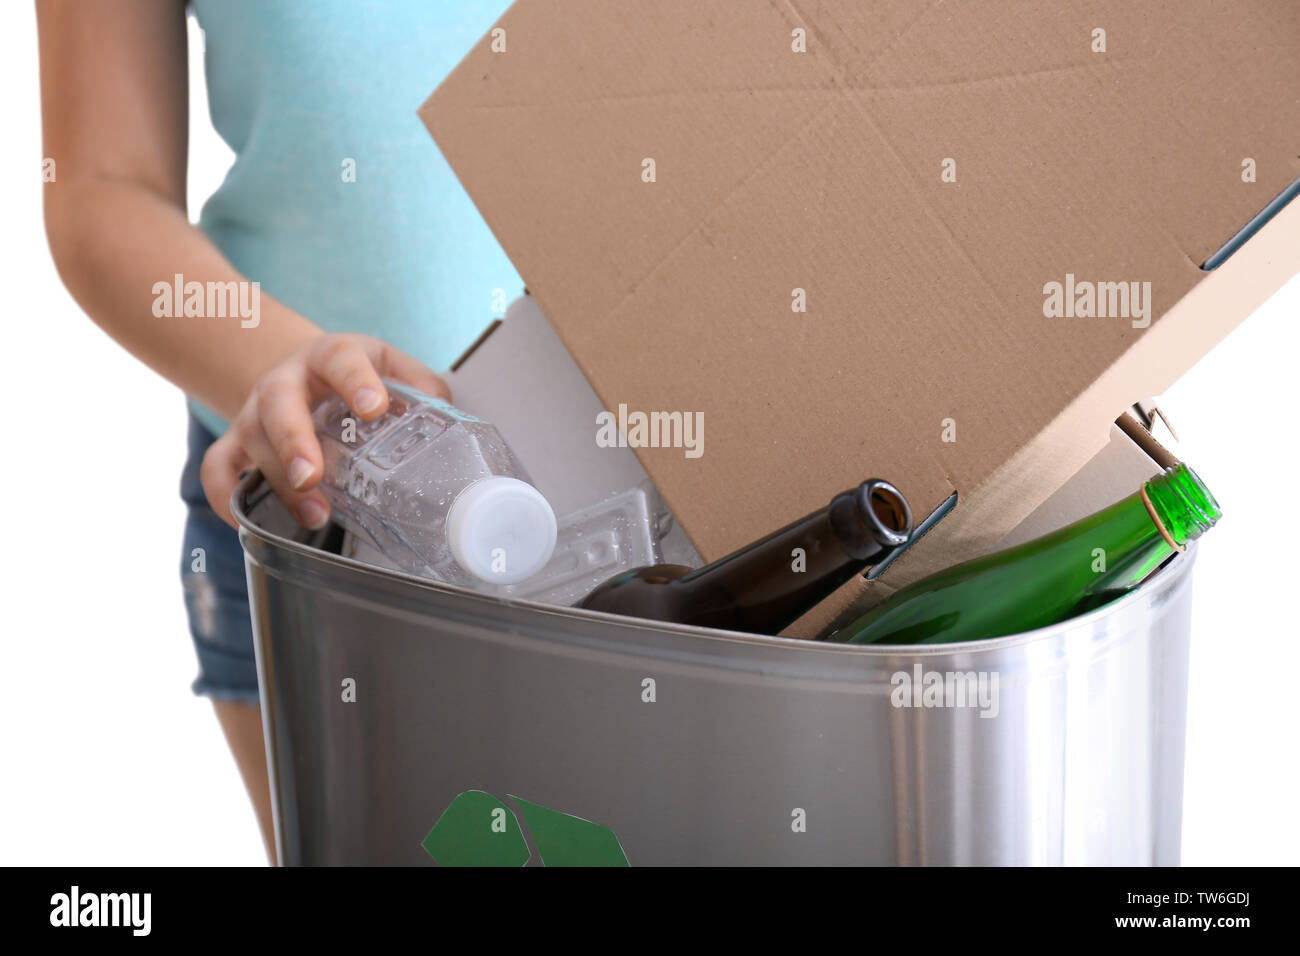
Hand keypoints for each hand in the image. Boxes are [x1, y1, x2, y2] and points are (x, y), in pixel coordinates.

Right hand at [201, 333, 449, 528]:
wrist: (300, 368)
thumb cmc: (350, 373)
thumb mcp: (388, 364)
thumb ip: (419, 386)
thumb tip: (447, 414)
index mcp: (330, 356)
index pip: (341, 360)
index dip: (356, 382)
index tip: (374, 408)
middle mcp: (285, 380)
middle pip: (279, 406)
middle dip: (294, 443)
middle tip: (314, 477)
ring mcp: (254, 411)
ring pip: (252, 443)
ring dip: (279, 482)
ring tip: (314, 515)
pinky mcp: (235, 440)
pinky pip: (217, 469)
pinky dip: (224, 497)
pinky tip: (247, 524)